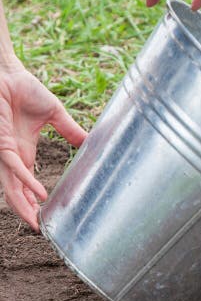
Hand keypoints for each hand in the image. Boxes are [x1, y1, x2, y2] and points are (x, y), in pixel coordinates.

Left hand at [0, 65, 87, 230]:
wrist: (6, 72)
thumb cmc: (25, 88)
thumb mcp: (55, 114)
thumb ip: (71, 130)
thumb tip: (92, 141)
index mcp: (23, 150)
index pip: (26, 181)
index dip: (32, 199)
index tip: (43, 213)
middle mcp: (12, 154)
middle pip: (16, 189)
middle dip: (25, 210)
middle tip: (39, 228)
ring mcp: (5, 150)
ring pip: (11, 185)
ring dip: (22, 205)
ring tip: (35, 222)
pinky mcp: (2, 142)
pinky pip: (14, 167)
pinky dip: (26, 181)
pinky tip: (37, 194)